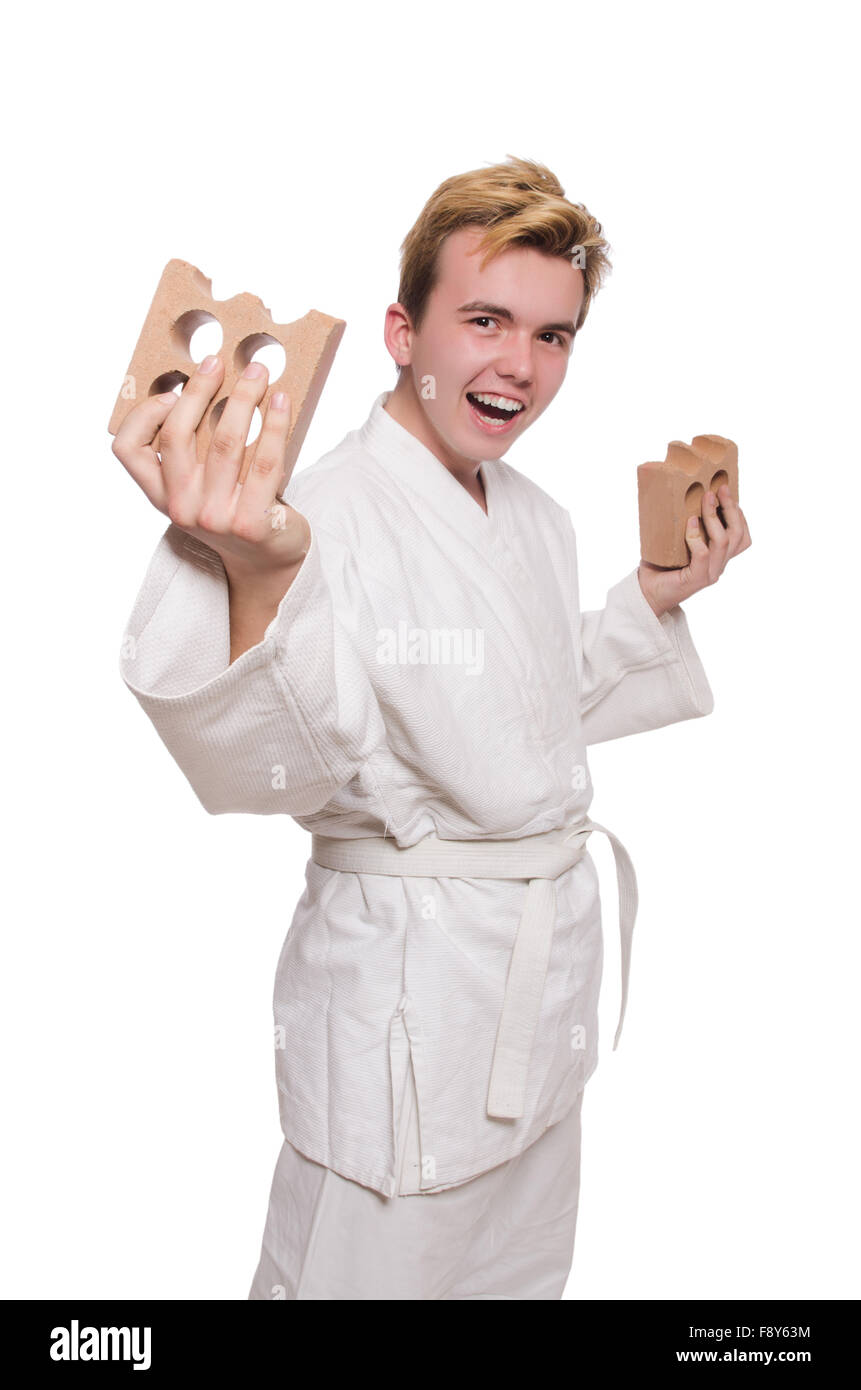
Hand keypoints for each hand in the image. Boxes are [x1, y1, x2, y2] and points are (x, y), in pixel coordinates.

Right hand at [111, 354, 309, 579]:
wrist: (267, 561)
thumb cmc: (233, 509)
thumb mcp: (198, 487)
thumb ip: (190, 451)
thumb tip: (202, 383)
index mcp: (160, 495)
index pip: (126, 449)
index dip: (143, 413)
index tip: (172, 392)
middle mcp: (181, 508)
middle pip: (177, 435)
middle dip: (199, 389)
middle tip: (219, 361)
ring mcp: (215, 518)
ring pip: (226, 443)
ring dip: (243, 397)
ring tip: (258, 372)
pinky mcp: (252, 524)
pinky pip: (266, 463)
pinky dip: (275, 424)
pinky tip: (282, 401)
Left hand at [637, 483, 751, 617]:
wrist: (647, 592)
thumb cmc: (660, 564)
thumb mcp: (678, 540)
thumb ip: (687, 523)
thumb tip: (680, 490)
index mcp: (719, 556)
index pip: (742, 536)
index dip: (739, 513)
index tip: (726, 491)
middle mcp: (719, 565)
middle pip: (738, 535)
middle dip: (731, 508)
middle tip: (719, 488)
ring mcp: (710, 573)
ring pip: (723, 542)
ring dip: (715, 517)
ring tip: (705, 499)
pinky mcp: (696, 579)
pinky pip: (703, 554)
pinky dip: (696, 536)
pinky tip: (690, 522)